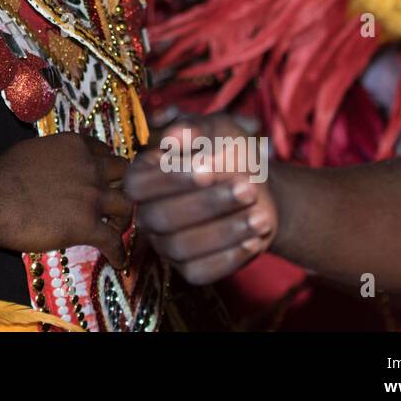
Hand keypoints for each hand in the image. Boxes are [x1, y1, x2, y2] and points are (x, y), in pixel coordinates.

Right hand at [0, 132, 132, 265]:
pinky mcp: (88, 225)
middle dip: (121, 186)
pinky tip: (118, 262)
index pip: (105, 151)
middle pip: (123, 174)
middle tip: (113, 200)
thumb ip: (55, 155)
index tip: (103, 176)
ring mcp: (92, 196)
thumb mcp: (34, 150)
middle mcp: (90, 167)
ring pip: (126, 205)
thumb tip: (56, 164)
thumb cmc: (4, 174)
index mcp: (75, 146)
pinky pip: (113, 240)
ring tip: (117, 229)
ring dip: (123, 218)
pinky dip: (119, 252)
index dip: (105, 165)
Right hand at [124, 114, 277, 284]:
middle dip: (207, 204)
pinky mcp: (188, 270)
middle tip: (248, 188)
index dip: (170, 179)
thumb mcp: (219, 130)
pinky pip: (200, 272)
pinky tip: (256, 239)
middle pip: (161, 217)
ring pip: (180, 247)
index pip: (138, 184)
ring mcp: (165, 245)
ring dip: (225, 231)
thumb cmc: (231, 151)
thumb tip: (172, 137)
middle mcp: (147, 214)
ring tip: (262, 215)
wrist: (259, 186)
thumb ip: (195, 129)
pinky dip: (230, 256)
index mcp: (143, 176)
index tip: (208, 169)